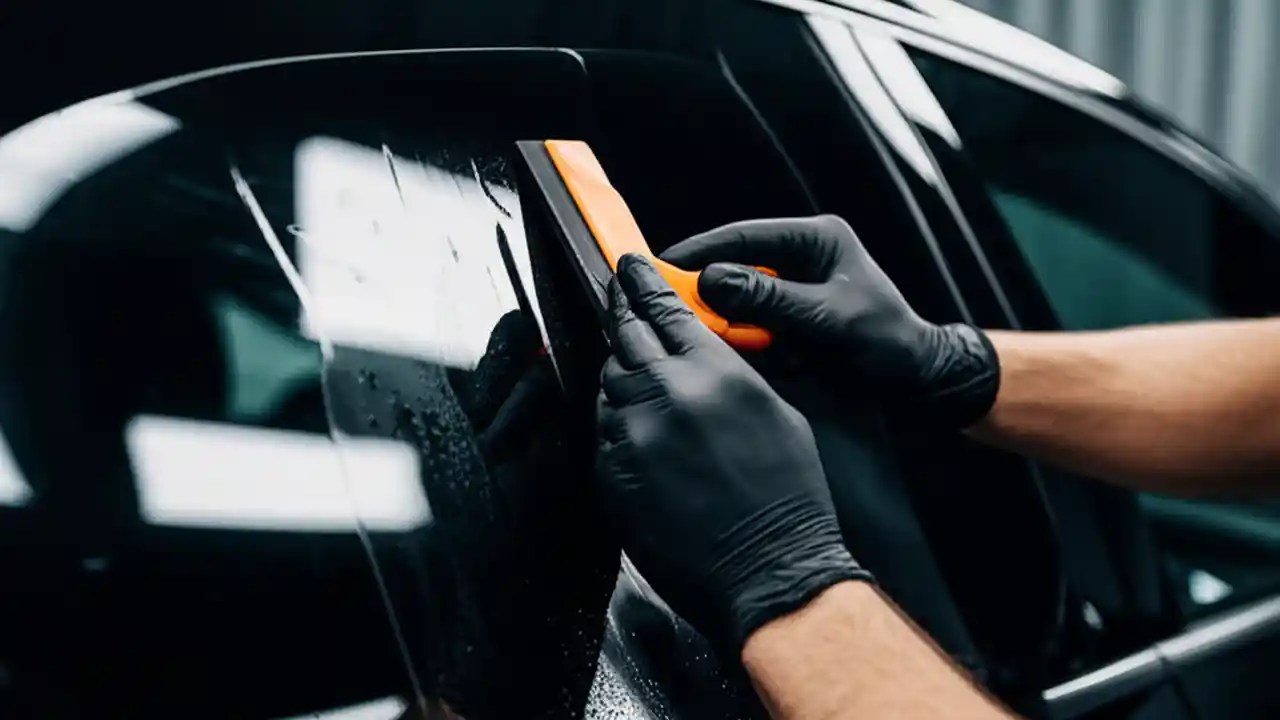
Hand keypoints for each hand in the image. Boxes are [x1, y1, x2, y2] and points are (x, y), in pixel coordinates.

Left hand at [595, 254, 869, 651]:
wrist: (771, 568)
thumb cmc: (788, 497)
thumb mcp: (778, 412)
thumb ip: (730, 373)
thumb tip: (702, 353)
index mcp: (715, 373)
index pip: (664, 310)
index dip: (641, 283)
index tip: (629, 267)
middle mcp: (667, 396)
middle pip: (625, 337)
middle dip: (622, 316)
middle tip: (619, 302)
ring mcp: (634, 437)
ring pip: (609, 384)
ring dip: (621, 375)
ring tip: (643, 383)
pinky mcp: (612, 475)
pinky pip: (603, 431)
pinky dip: (617, 423)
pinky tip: (642, 434)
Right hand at [663, 215, 999, 427]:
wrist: (915, 379)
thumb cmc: (886, 340)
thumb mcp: (830, 318)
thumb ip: (772, 299)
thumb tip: (712, 279)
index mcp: (815, 239)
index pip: (744, 237)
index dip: (700, 251)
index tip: (660, 266)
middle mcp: (799, 257)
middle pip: (734, 265)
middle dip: (706, 288)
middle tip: (668, 306)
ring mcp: (792, 288)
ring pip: (738, 297)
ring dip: (724, 318)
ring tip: (703, 332)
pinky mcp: (788, 317)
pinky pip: (751, 323)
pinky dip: (741, 337)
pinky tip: (738, 349)